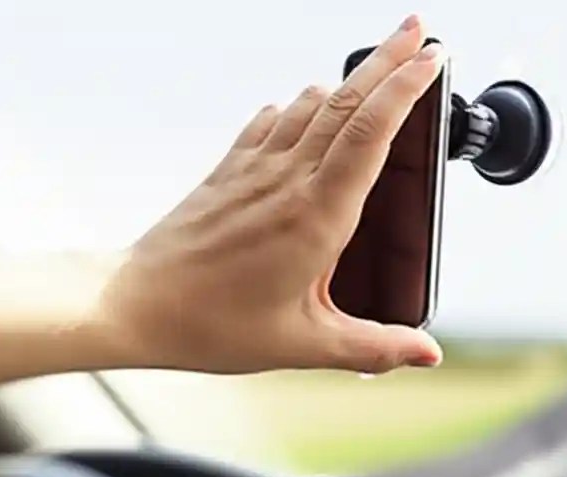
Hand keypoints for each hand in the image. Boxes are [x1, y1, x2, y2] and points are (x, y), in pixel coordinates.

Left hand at [96, 15, 445, 374]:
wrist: (134, 305)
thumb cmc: (212, 326)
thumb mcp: (304, 345)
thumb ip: (372, 348)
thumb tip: (428, 355)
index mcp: (316, 215)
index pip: (370, 132)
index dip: (405, 88)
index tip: (432, 58)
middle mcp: (286, 180)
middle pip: (346, 100)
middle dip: (387, 60)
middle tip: (419, 30)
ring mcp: (253, 170)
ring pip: (308, 105)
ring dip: (345, 82)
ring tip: (374, 69)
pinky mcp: (226, 173)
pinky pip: (268, 123)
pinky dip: (296, 108)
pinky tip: (300, 109)